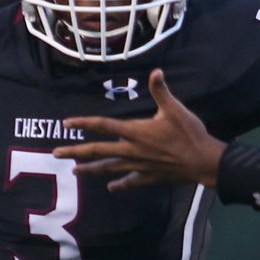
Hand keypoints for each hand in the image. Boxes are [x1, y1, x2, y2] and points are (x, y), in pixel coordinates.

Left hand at [57, 69, 225, 190]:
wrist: (203, 162)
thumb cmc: (190, 134)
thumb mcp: (176, 109)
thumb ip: (161, 91)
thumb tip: (156, 72)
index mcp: (136, 132)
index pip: (103, 126)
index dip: (84, 123)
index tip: (67, 123)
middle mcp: (132, 151)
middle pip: (98, 151)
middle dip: (75, 152)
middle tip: (56, 153)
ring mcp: (139, 166)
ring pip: (109, 169)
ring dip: (90, 170)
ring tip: (75, 171)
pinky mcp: (149, 177)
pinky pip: (130, 181)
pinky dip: (119, 184)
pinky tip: (111, 187)